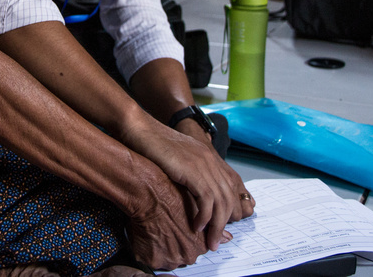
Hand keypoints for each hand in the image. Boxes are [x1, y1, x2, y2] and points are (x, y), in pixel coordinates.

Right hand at [119, 116, 253, 251]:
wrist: (140, 130)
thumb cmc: (152, 146)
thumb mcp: (178, 160)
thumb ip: (190, 173)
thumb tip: (193, 197)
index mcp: (209, 157)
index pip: (232, 188)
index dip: (231, 209)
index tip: (222, 227)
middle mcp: (211, 160)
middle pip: (230, 198)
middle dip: (225, 223)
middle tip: (216, 241)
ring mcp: (204, 164)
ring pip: (221, 202)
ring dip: (216, 225)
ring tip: (209, 241)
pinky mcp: (193, 171)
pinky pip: (207, 200)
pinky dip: (204, 217)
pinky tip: (196, 226)